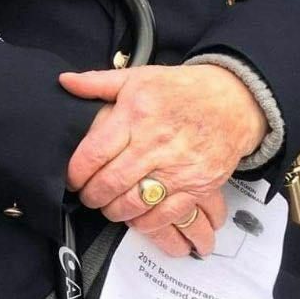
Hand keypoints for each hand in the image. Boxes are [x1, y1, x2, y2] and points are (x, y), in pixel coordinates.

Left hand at [59, 65, 267, 257]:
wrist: (234, 101)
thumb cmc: (181, 90)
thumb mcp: (138, 77)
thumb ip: (98, 82)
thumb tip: (65, 81)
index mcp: (136, 115)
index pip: (94, 154)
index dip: (76, 173)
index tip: (73, 179)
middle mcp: (155, 144)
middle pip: (110, 183)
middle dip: (92, 196)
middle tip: (88, 196)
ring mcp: (179, 167)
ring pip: (134, 203)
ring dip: (114, 211)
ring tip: (109, 205)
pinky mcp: (198, 185)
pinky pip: (165, 214)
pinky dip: (145, 221)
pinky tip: (137, 215)